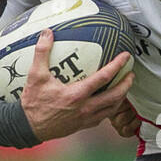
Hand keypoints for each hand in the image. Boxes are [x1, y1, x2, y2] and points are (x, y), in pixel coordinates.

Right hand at [20, 29, 134, 140]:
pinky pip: (103, 117)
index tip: (125, 57)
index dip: (117, 65)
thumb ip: (42, 53)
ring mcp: (86, 119)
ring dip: (121, 97)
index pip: (103, 78)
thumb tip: (47, 33)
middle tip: (131, 74)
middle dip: (126, 84)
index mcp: (76, 95)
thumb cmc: (33, 103)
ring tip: (124, 88)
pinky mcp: (83, 126)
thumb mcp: (35, 75)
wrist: (28, 127)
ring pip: (111, 109)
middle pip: (115, 96)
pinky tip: (109, 102)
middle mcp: (85, 108)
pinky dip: (110, 108)